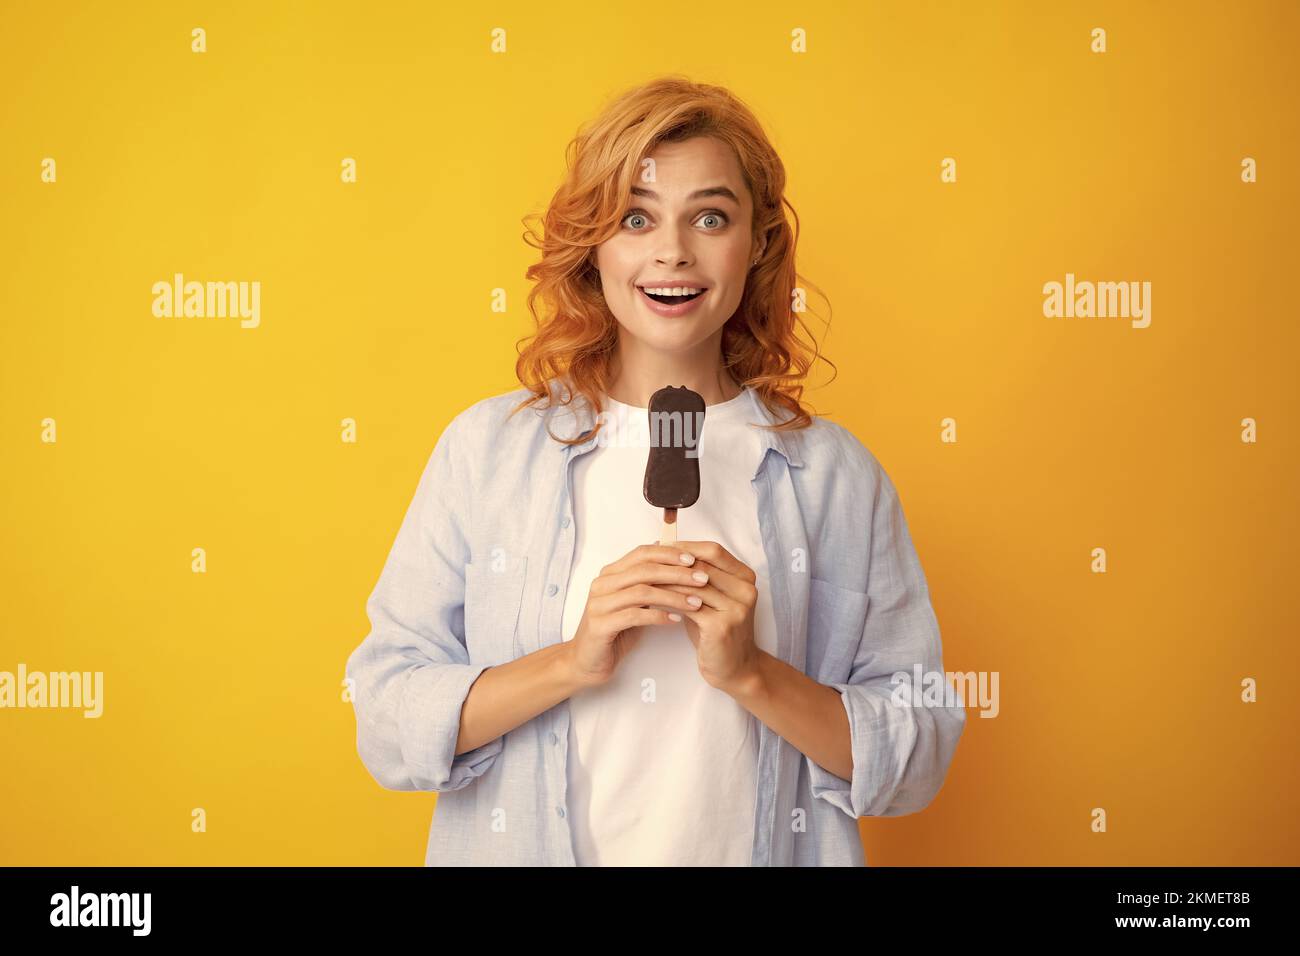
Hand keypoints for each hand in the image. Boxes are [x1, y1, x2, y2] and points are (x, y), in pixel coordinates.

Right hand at [566, 544, 710, 688]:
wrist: (587, 661)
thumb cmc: (615, 630)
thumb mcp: (633, 602)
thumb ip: (647, 581)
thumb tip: (668, 554)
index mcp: (610, 574)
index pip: (641, 553)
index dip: (669, 554)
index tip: (694, 560)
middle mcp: (602, 584)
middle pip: (644, 570)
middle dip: (677, 573)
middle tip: (702, 579)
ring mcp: (599, 604)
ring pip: (641, 592)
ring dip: (673, 596)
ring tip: (696, 603)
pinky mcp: (600, 625)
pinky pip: (633, 616)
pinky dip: (658, 616)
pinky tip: (675, 620)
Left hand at [656, 540, 760, 694]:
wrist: (734, 668)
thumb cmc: (716, 631)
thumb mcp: (710, 598)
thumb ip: (696, 577)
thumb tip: (667, 549)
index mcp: (745, 577)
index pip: (713, 551)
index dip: (686, 546)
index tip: (662, 547)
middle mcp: (745, 590)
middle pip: (701, 566)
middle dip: (671, 563)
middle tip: (647, 562)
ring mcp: (736, 608)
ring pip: (692, 586)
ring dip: (666, 582)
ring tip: (644, 580)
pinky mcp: (722, 626)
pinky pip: (688, 607)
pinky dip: (668, 601)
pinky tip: (653, 601)